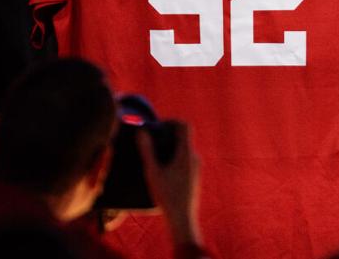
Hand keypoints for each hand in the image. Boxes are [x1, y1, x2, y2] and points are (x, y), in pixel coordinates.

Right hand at [138, 123, 201, 247]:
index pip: (185, 126)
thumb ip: (147, 151)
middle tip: (153, 139)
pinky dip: (175, 156)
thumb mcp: (153, 172)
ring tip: (155, 154)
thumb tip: (142, 132)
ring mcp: (197, 166)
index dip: (172, 121)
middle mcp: (194, 157)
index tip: (159, 126)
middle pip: (184, 137)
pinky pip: (186, 158)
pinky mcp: (195, 175)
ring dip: (171, 146)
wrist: (182, 218)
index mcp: (186, 153)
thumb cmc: (167, 195)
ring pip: (185, 148)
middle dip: (169, 134)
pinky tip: (163, 167)